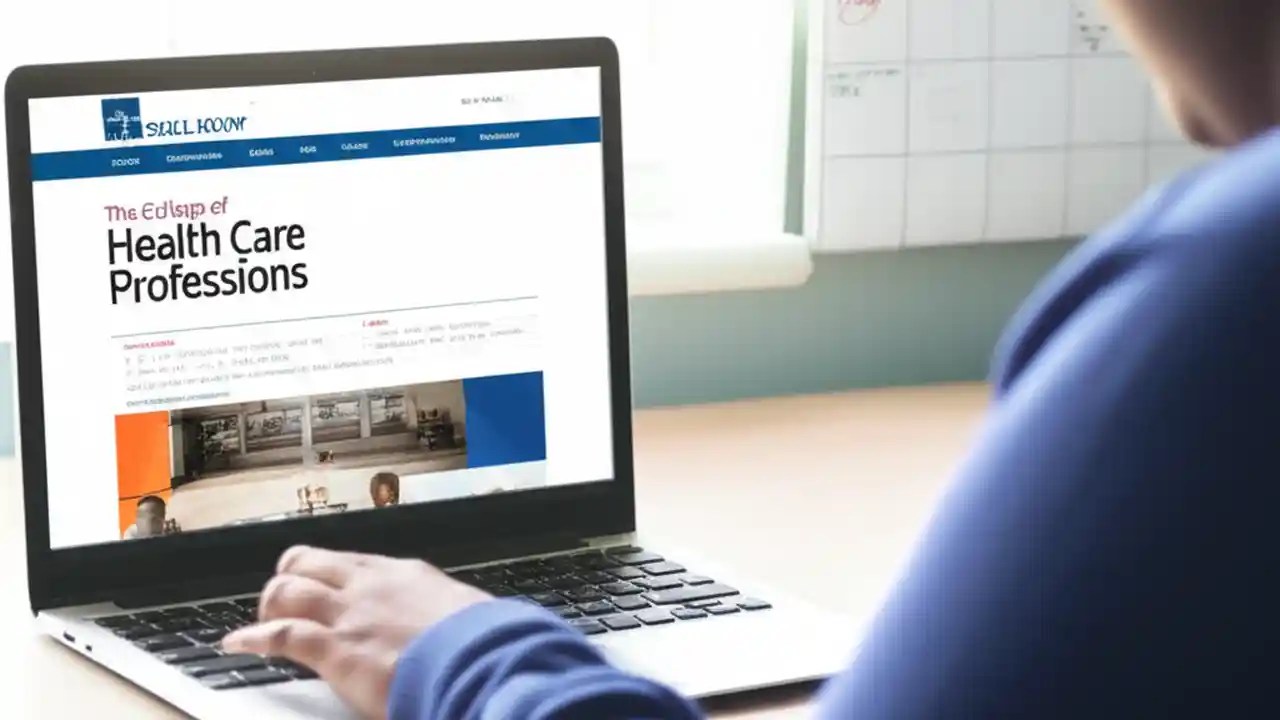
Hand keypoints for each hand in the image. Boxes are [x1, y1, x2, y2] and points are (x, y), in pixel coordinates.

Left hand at [222, 545, 491, 718]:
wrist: (482, 660)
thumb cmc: (483, 643)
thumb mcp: (465, 614)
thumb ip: (442, 616)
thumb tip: (451, 628)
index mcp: (404, 575)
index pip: (349, 562)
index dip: (326, 572)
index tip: (319, 582)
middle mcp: (370, 586)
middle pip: (308, 563)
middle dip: (289, 578)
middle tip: (283, 599)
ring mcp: (350, 614)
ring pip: (287, 590)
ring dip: (268, 604)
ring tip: (259, 618)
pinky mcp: (337, 649)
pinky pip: (280, 635)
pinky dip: (253, 638)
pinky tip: (237, 643)